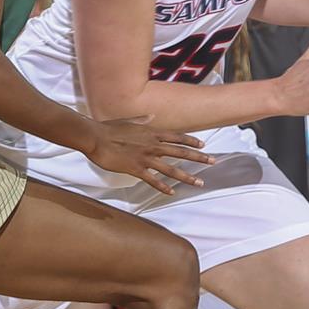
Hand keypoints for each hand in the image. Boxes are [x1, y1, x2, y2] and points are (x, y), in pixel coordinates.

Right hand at [85, 117, 213, 194]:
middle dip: (199, 158)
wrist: (94, 136)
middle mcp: (152, 144)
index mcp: (151, 132)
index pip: (176, 137)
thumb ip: (142, 119)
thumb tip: (151, 116)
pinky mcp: (135, 169)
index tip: (203, 145)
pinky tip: (171, 193)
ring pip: (171, 168)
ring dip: (187, 176)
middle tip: (213, 161)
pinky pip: (152, 180)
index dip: (191, 141)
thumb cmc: (108, 128)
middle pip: (180, 152)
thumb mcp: (128, 121)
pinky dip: (163, 187)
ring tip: (199, 182)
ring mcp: (145, 157)